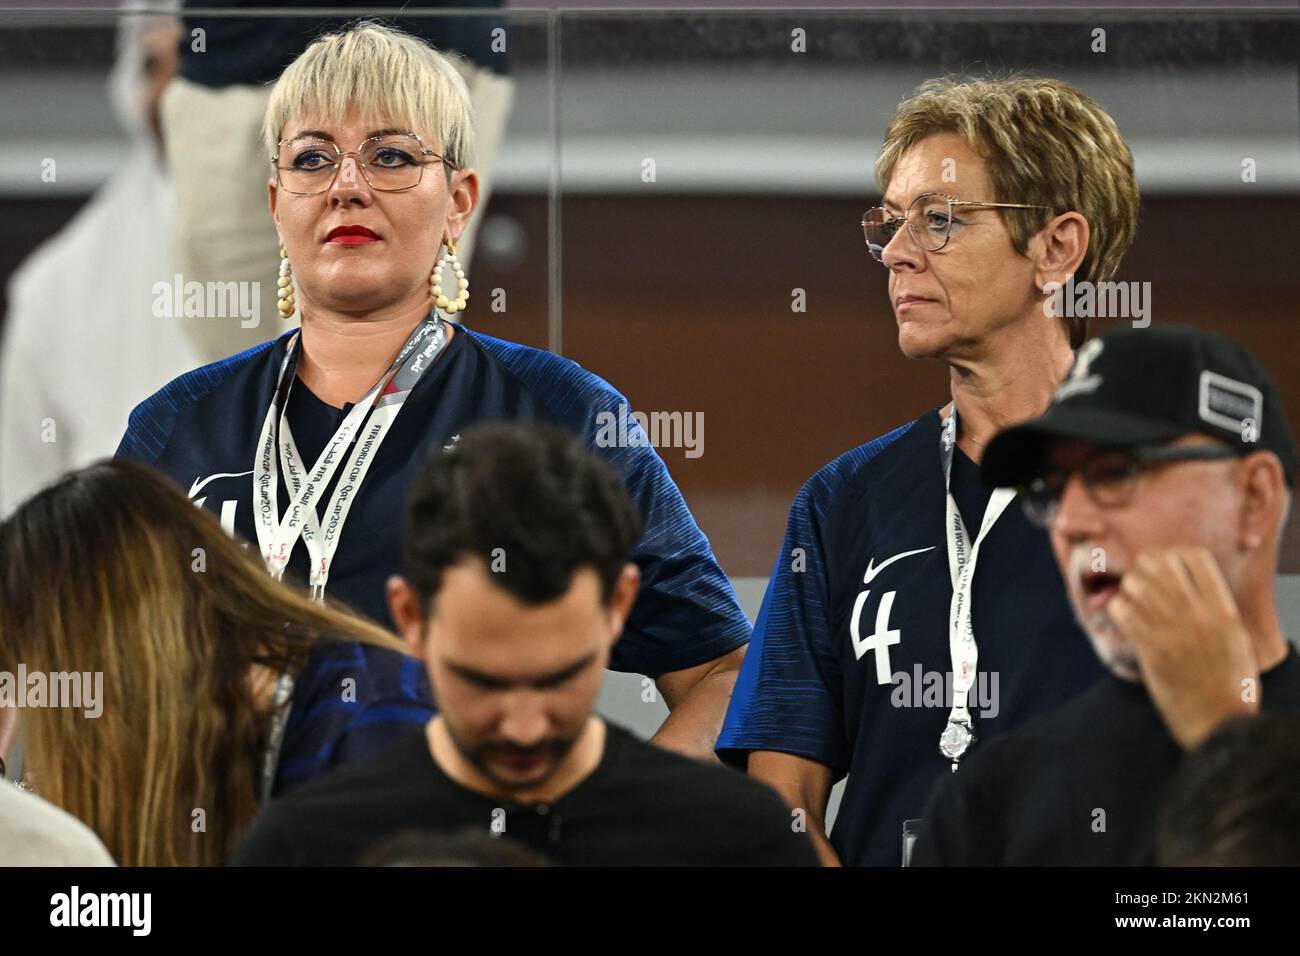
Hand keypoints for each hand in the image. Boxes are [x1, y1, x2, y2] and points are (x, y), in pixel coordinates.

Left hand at [1107, 547, 1258, 749]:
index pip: (1192, 557)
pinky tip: (1123, 620)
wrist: (1219, 721)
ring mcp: (1172, 630)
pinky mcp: (1150, 649)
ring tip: (1131, 602)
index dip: (1172, 555)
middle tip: (1140, 582)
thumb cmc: (1230, 683)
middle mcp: (1197, 614)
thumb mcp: (1235, 638)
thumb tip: (1189, 583)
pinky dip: (1117, 610)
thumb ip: (1215, 608)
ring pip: (1135, 584)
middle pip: (1158, 564)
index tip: (1164, 566)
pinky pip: (1122, 611)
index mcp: (1222, 609)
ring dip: (1127, 589)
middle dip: (1143, 568)